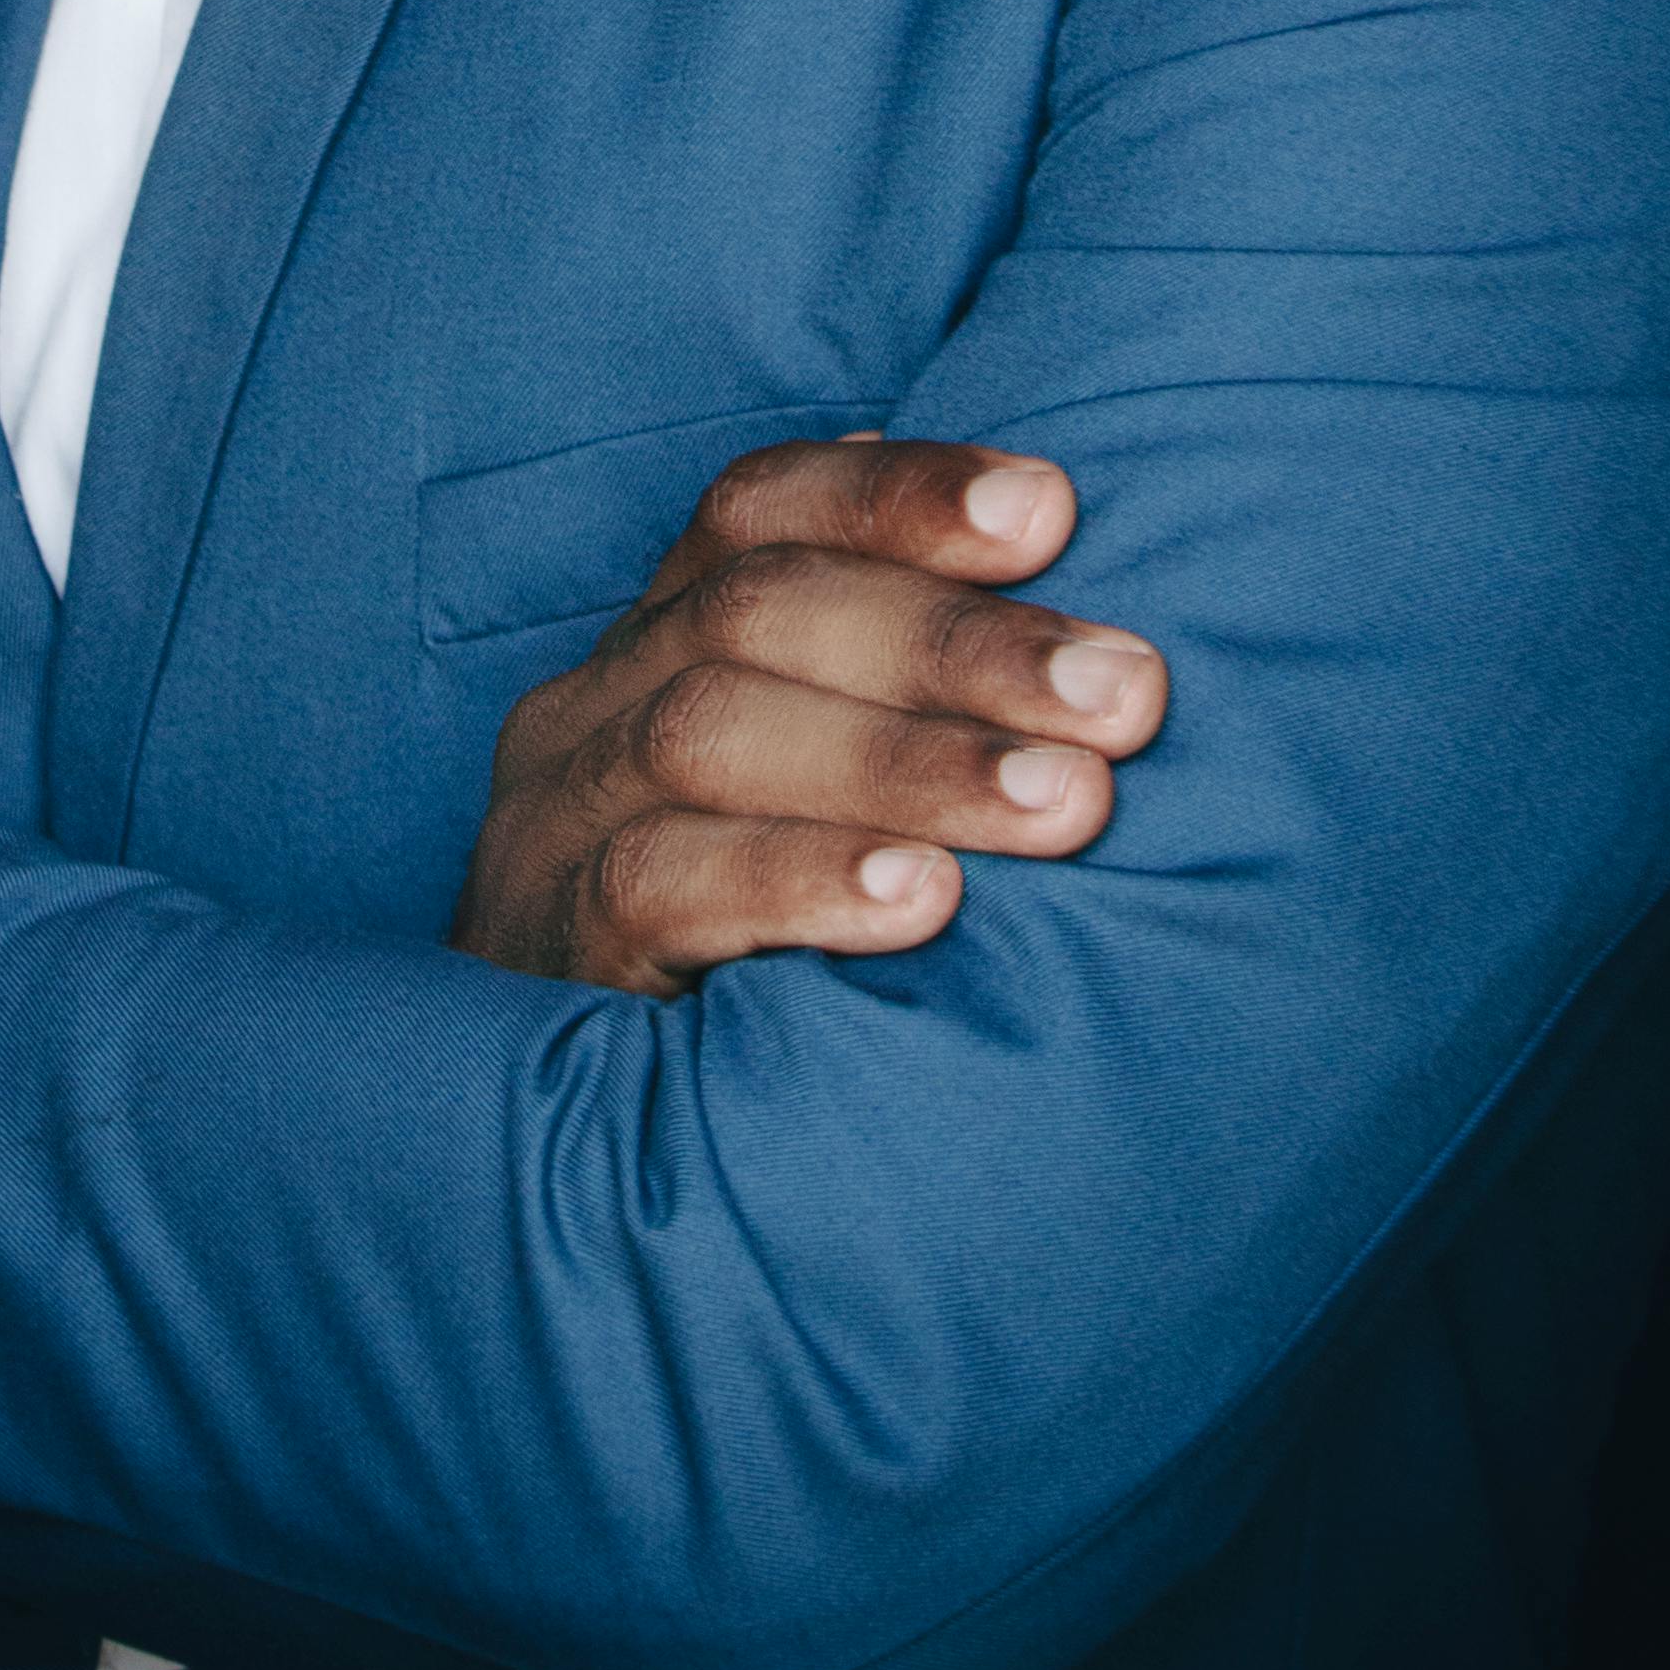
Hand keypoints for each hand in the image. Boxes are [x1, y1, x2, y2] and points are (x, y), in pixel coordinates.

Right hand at [447, 438, 1165, 996]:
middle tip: (1126, 695)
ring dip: (909, 758)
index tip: (1051, 507)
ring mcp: (552, 823)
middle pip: (760, 610)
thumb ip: (894, 697)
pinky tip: (924, 902)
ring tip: (1067, 805)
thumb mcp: (803, 800)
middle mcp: (592, 705)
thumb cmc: (746, 953)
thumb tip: (1063, 566)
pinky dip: (799, 879)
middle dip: (960, 643)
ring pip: (710, 730)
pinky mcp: (545, 949)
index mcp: (658, 641)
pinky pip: (657, 884)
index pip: (763, 510)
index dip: (902, 494)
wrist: (544, 1175)